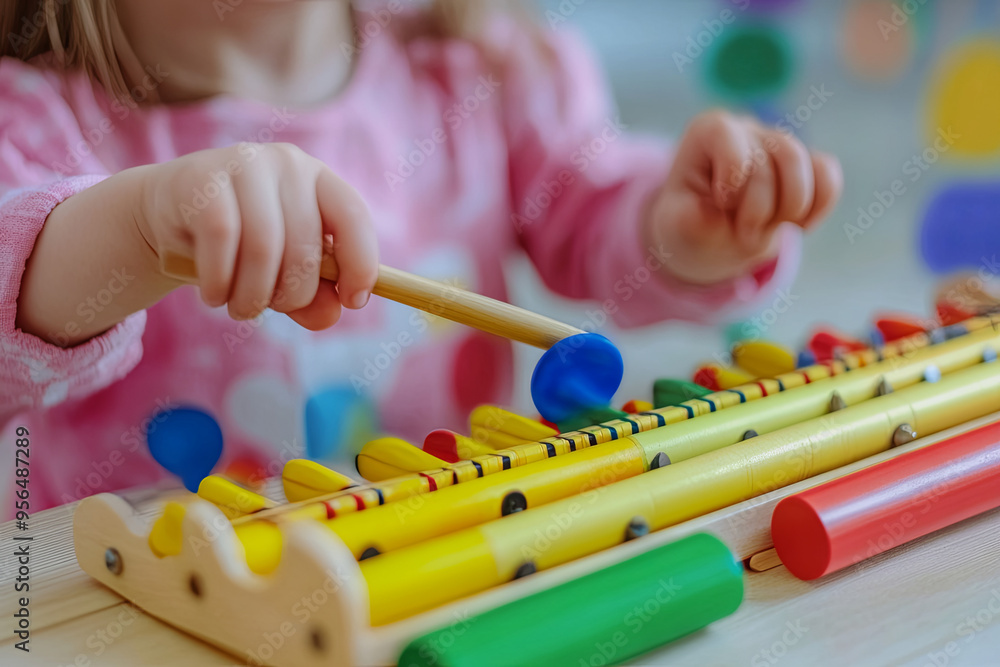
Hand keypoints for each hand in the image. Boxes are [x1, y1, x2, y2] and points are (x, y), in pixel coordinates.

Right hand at [135, 143, 377, 329]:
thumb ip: (312, 295)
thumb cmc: (240, 244)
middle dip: (292, 295)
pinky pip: (221, 239)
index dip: (360, 262)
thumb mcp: (283, 271)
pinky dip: (219, 281)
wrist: (170, 214)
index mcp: (318, 180)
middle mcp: (286, 164)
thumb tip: (330, 316)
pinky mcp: (201, 178)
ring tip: (240, 308)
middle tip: (271, 308)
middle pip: (304, 245)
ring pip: (263, 247)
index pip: (352, 216)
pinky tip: (213, 294)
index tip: (352, 301)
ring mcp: (243, 165)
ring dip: (252, 296)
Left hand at [644, 110, 841, 284]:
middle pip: (778, 152)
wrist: (708, 235)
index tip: (722, 204)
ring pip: (807, 164)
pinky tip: (797, 227)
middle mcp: (746, 129)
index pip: (727, 134)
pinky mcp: (804, 165)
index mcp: (707, 133)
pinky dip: (819, 207)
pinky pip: (828, 176)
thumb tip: (715, 215)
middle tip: (742, 235)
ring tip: (766, 232)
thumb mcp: (676, 225)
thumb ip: (691, 220)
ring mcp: (778, 144)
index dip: (732, 174)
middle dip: (763, 206)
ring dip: (791, 210)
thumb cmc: (689, 222)